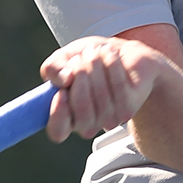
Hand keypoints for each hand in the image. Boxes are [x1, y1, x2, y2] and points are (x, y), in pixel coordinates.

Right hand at [39, 35, 163, 141]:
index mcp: (67, 118)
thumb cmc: (90, 60)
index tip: (61, 92)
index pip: (58, 131)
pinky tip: (110, 54)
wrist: (124, 54)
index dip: (58, 114)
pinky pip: (118, 85)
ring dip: (95, 64)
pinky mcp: (129, 108)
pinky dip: (111, 63)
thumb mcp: (65, 58)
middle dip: (79, 75)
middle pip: (81, 110)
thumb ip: (54, 67)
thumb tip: (64, 78)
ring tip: (94, 51)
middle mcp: (88, 125)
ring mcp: (110, 120)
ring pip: (100, 95)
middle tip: (78, 58)